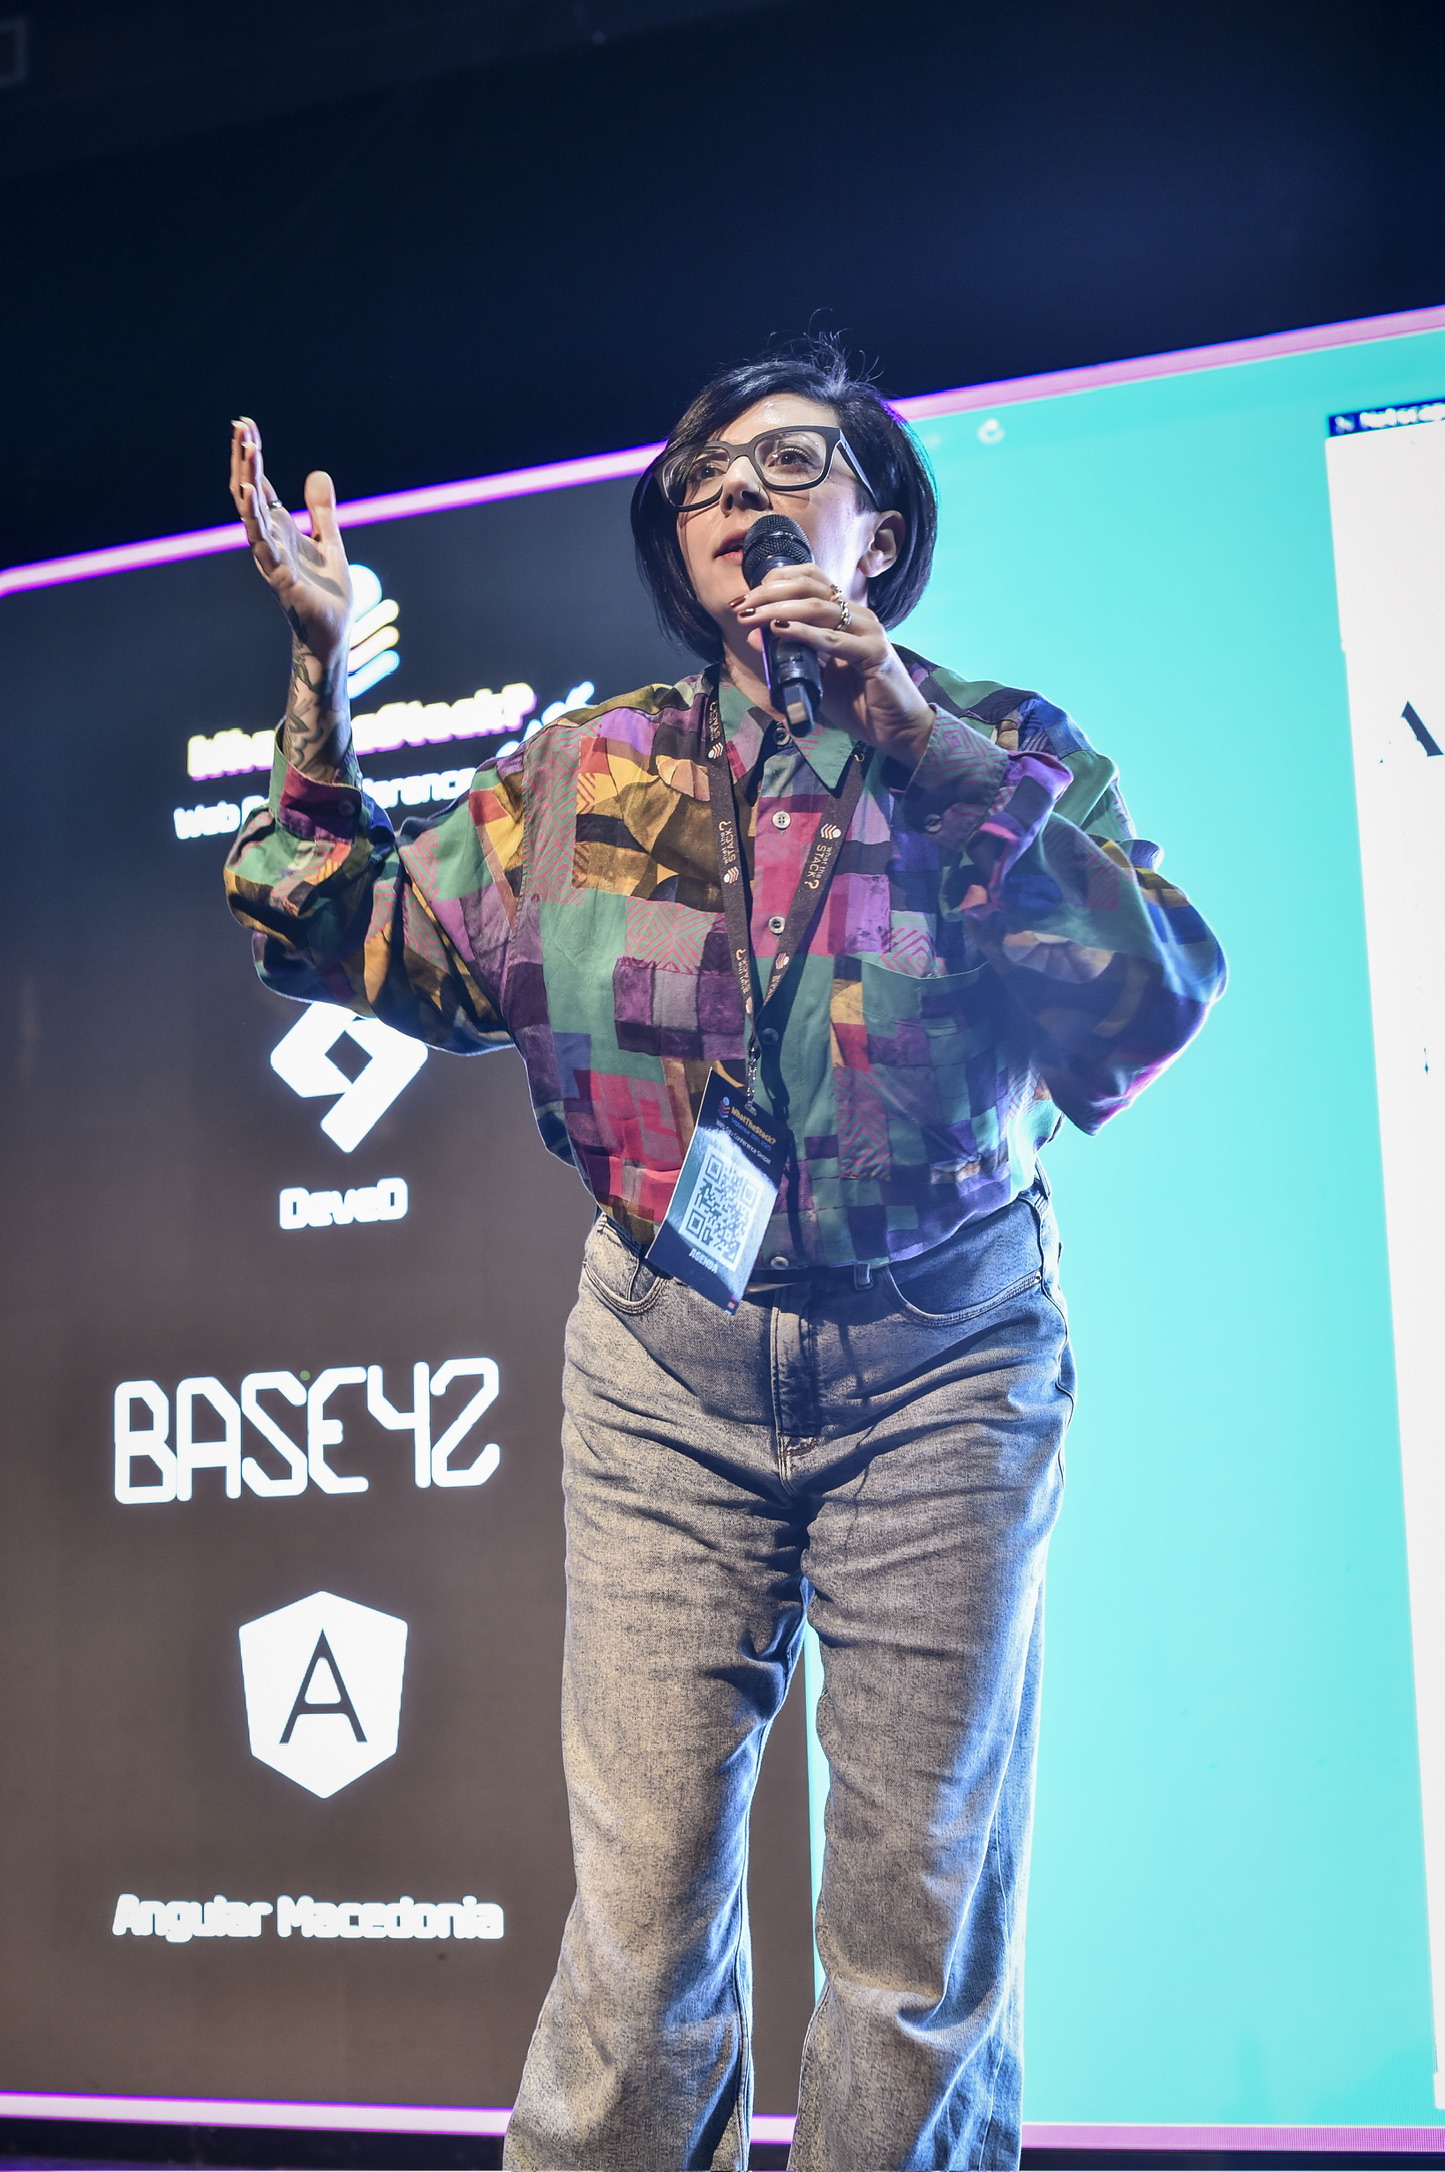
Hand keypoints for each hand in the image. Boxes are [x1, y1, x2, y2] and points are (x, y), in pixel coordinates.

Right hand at [230, 417, 351, 664]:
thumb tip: (318, 473)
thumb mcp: (330, 541)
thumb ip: (322, 510)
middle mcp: (269, 542)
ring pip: (251, 516)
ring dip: (248, 483)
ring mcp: (271, 559)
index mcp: (279, 530)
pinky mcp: (281, 579)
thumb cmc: (328, 594)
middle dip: (244, 459)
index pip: (260, 486)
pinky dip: (257, 522)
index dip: (253, 456)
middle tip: (240, 425)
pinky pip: (265, 547)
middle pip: (249, 493)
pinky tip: (251, 497)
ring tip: (247, 452)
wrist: (332, 634)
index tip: (246, 424)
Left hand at [735, 566, 933, 772]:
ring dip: (780, 609)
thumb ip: (789, 656)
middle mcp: (859, 615)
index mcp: (846, 614)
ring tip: (752, 617)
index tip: (747, 596)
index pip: (811, 578)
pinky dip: (805, 633)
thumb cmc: (859, 703)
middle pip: (810, 587)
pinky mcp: (874, 653)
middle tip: (741, 606)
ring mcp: (868, 631)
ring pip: (819, 608)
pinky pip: (834, 639)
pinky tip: (781, 631)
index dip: (777, 580)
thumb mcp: (815, 676)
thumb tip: (755, 636)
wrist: (897, 730)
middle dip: (770, 593)